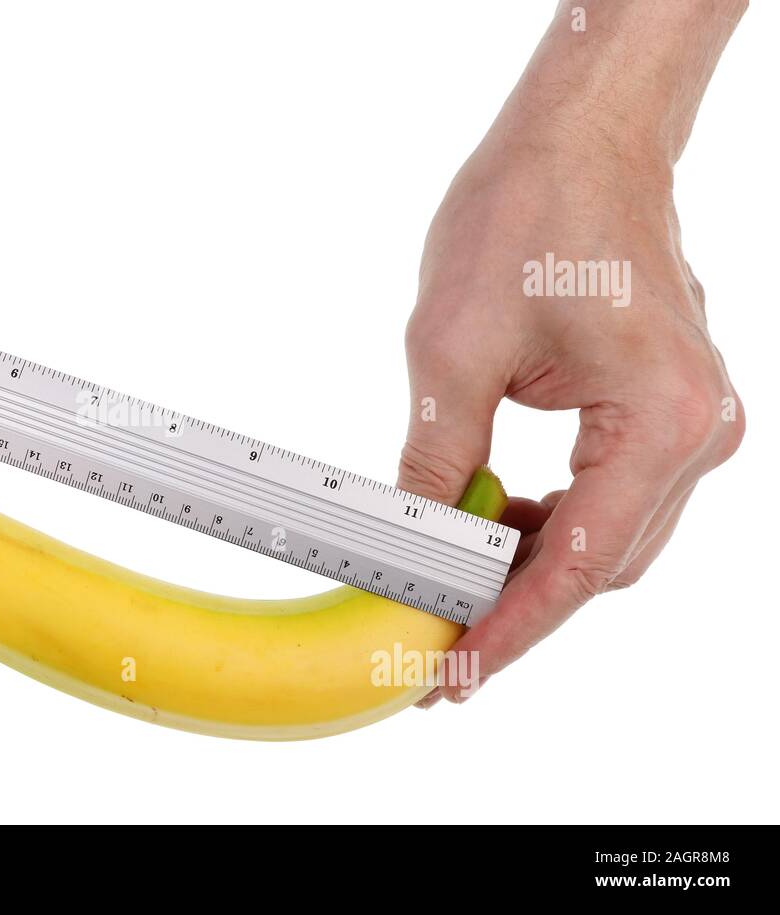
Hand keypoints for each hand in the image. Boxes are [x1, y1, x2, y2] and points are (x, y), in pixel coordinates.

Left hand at [399, 0, 746, 703]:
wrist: (580, 138)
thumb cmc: (531, 212)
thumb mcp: (451, 348)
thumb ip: (435, 459)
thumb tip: (412, 538)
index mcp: (661, 422)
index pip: (577, 567)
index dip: (508, 632)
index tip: (452, 676)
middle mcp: (696, 433)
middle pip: (599, 563)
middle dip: (512, 605)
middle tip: (435, 639)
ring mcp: (688, 422)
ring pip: (603, 535)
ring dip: (525, 561)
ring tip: (449, 572)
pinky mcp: (663, 408)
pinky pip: (606, 494)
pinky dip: (545, 518)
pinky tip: (488, 516)